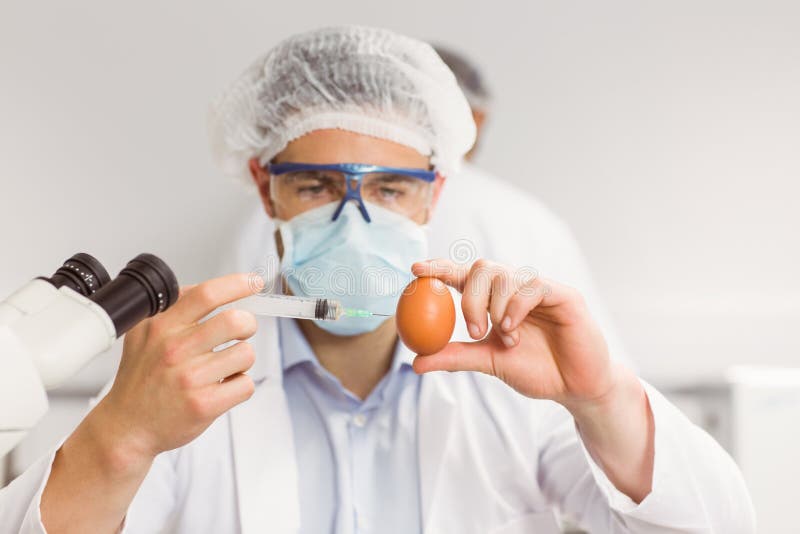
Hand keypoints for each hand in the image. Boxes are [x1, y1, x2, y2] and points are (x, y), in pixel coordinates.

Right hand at [97, 272, 261, 462]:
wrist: (127, 426)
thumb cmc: (142, 379)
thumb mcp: (144, 334)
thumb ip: (176, 309)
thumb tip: (220, 290)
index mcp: (161, 326)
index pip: (207, 294)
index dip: (237, 285)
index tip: (254, 282)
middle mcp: (174, 349)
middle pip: (235, 321)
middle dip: (248, 324)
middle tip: (243, 331)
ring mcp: (189, 378)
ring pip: (246, 354)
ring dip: (242, 360)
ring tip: (224, 367)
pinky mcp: (203, 404)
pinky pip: (245, 385)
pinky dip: (240, 386)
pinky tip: (222, 388)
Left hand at [412, 259, 654, 500]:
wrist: (576, 387)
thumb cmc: (536, 370)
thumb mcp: (489, 362)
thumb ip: (455, 357)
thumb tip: (415, 362)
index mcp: (496, 299)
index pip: (464, 275)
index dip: (440, 268)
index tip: (416, 270)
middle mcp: (516, 288)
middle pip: (481, 269)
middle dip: (470, 299)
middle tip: (474, 330)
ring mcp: (539, 288)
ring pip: (505, 275)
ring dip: (495, 308)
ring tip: (506, 338)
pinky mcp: (563, 294)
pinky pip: (532, 286)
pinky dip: (515, 307)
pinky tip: (514, 330)